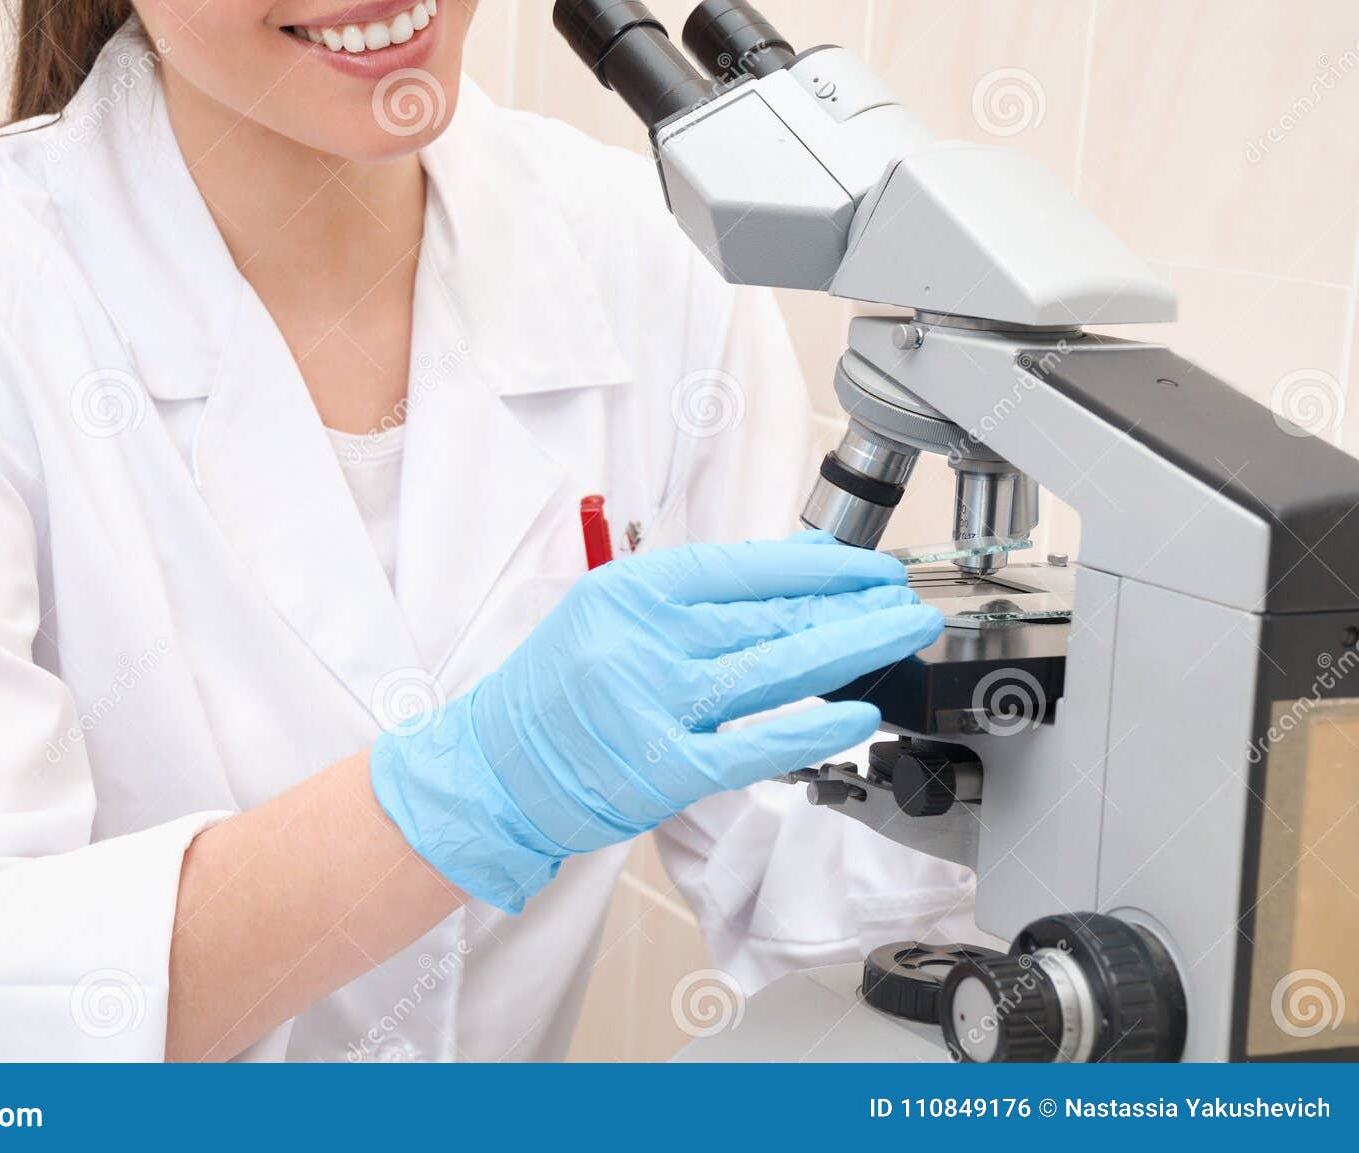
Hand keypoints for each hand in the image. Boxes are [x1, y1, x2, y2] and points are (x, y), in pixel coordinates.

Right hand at [369, 532, 943, 910]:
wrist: (498, 767)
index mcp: (632, 591)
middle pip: (771, 616)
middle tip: (908, 600)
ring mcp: (654, 705)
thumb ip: (695, 597)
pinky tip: (858, 713)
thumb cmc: (557, 688)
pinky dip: (810, 729)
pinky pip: (753, 746)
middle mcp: (644, 641)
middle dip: (851, 606)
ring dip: (849, 650)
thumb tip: (796, 578)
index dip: (821, 566)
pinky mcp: (662, 770)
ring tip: (902, 635)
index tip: (870, 568)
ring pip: (773, 670)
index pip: (747, 568)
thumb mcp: (612, 612)